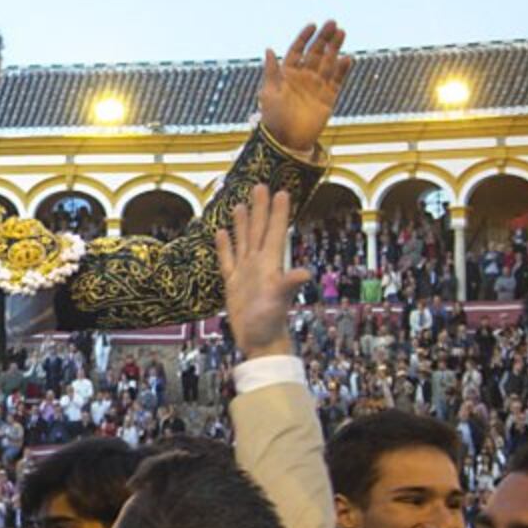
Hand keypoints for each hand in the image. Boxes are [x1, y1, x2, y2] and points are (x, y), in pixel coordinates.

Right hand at [215, 186, 311, 360]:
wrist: (260, 342)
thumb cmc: (270, 324)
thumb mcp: (279, 302)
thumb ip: (289, 285)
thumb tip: (306, 272)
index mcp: (270, 264)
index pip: (274, 232)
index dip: (277, 212)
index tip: (281, 191)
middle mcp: (259, 264)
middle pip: (259, 230)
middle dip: (260, 208)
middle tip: (260, 185)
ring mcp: (246, 273)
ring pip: (244, 241)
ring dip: (243, 223)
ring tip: (241, 203)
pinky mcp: (233, 283)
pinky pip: (227, 259)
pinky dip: (224, 246)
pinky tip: (221, 233)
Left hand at [258, 21, 351, 153]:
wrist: (287, 141)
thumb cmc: (273, 118)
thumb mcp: (268, 92)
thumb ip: (271, 71)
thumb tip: (268, 49)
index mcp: (287, 74)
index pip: (297, 50)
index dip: (304, 37)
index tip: (312, 25)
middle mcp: (303, 77)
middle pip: (315, 53)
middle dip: (323, 38)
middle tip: (333, 23)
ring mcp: (317, 87)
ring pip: (328, 63)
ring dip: (335, 48)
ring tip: (342, 33)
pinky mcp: (328, 98)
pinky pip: (337, 81)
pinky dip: (342, 70)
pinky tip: (347, 58)